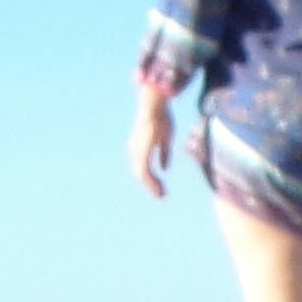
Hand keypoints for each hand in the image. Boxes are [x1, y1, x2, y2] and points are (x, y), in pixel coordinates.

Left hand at [129, 73, 175, 200]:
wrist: (154, 106)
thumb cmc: (161, 117)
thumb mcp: (166, 138)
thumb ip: (164, 154)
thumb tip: (164, 168)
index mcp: (140, 147)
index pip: (143, 168)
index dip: (151, 179)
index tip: (161, 187)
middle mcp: (135, 151)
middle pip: (141, 174)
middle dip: (152, 186)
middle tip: (162, 195)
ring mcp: (137, 152)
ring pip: (142, 176)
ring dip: (152, 186)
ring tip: (162, 195)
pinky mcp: (141, 152)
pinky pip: (145, 172)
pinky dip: (152, 182)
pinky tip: (159, 188)